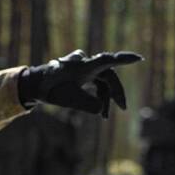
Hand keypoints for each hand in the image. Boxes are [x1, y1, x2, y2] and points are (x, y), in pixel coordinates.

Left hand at [18, 49, 142, 117]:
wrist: (35, 84)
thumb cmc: (52, 90)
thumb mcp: (70, 100)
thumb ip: (88, 105)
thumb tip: (101, 108)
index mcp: (84, 66)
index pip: (108, 61)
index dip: (124, 59)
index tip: (139, 59)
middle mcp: (86, 62)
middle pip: (108, 76)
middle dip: (116, 93)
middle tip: (123, 108)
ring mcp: (84, 66)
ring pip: (102, 81)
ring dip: (106, 97)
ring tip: (104, 116)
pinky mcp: (82, 71)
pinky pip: (96, 82)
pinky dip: (98, 95)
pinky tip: (99, 110)